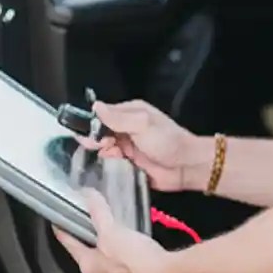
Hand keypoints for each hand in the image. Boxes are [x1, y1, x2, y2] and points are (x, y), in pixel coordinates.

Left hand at [53, 189, 187, 272]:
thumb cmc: (135, 260)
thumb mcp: (111, 230)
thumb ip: (98, 212)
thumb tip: (88, 195)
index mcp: (88, 264)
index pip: (67, 242)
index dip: (61, 228)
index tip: (57, 219)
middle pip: (85, 249)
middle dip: (85, 233)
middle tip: (85, 216)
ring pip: (104, 254)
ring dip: (105, 239)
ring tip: (109, 223)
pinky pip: (120, 257)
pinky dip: (120, 246)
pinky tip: (129, 237)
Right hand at [80, 100, 211, 192]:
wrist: (185, 166)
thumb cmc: (166, 141)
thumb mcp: (142, 124)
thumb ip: (118, 118)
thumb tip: (95, 106)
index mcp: (130, 112)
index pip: (103, 114)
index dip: (92, 123)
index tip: (87, 133)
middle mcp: (126, 128)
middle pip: (100, 132)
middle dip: (95, 139)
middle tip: (96, 147)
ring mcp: (127, 146)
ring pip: (104, 148)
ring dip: (102, 152)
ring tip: (109, 156)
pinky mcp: (129, 164)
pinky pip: (111, 163)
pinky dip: (108, 165)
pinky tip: (110, 166)